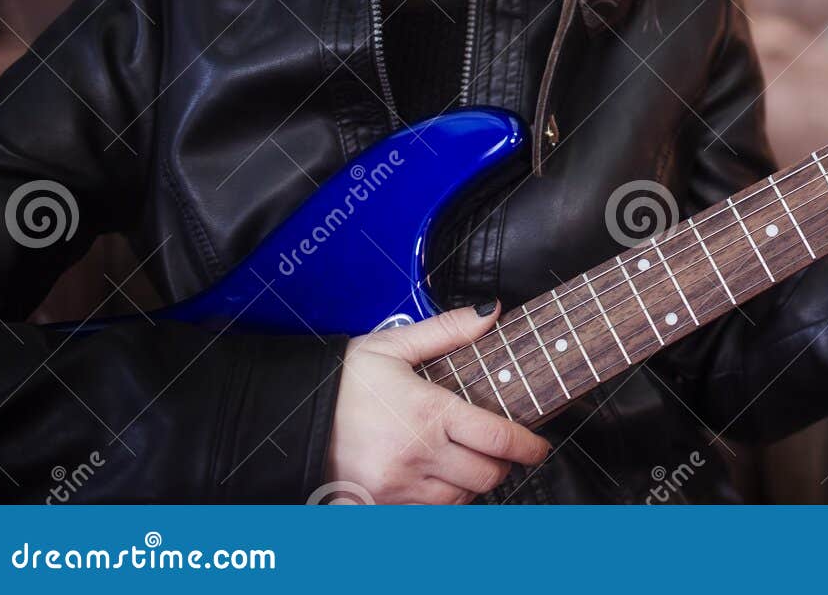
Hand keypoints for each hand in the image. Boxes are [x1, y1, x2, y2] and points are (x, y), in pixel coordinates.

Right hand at [324, 302, 551, 503]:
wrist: (288, 415)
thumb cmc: (342, 380)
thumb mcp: (392, 345)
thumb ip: (446, 330)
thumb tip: (489, 312)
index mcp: (429, 414)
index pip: (498, 438)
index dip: (528, 446)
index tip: (539, 446)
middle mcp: (417, 456)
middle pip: (486, 475)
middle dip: (501, 464)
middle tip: (498, 450)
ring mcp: (398, 487)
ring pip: (460, 499)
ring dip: (471, 484)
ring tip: (464, 462)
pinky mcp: (379, 507)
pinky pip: (427, 515)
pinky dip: (440, 502)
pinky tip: (434, 480)